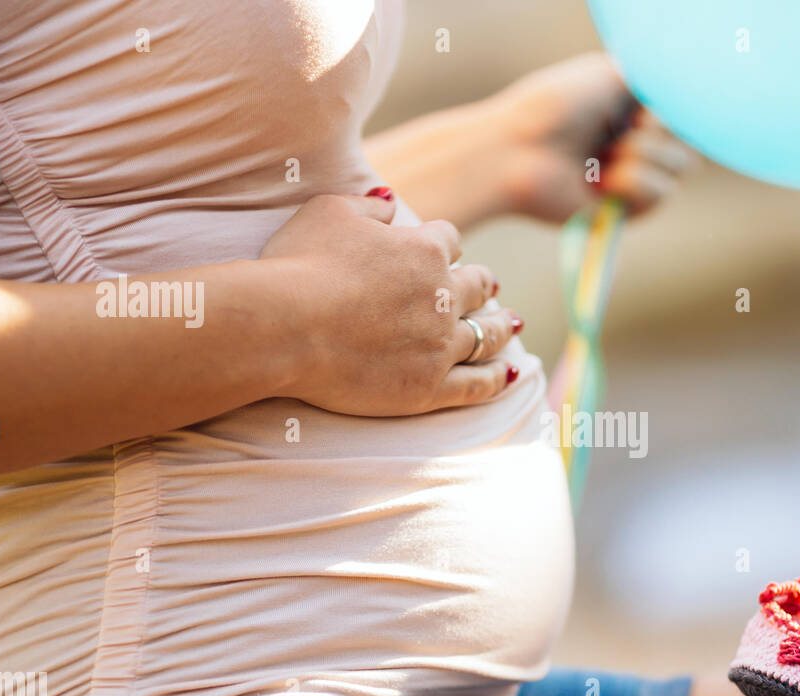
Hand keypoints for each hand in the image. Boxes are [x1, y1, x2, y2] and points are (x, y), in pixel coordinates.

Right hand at [260, 193, 520, 415]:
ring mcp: (440, 345)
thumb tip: (389, 203)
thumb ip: (367, 206)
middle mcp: (443, 296)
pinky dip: (496, 377)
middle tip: (491, 286)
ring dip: (500, 327)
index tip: (443, 248)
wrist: (288, 325)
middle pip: (476, 286)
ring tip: (511, 324)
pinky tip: (508, 373)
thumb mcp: (329, 212)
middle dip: (484, 284)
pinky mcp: (430, 387)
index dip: (445, 243)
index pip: (448, 240)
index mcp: (424, 250)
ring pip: (485, 334)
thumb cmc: (300, 263)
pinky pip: (476, 384)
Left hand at [491, 52, 698, 222]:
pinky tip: (601, 180)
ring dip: (646, 155)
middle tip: (623, 129)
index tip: (644, 107)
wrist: (522, 148)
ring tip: (605, 154)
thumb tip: (692, 98)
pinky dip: (634, 182)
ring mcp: (635, 176)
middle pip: (691, 138)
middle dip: (661, 132)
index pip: (686, 109)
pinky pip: (661, 194)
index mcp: (635, 105)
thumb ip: (659, 82)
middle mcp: (638, 140)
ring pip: (683, 166)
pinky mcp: (626, 210)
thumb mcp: (613, 75)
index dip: (673, 109)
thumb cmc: (559, 105)